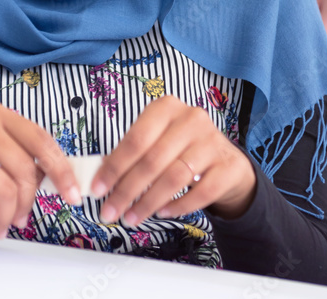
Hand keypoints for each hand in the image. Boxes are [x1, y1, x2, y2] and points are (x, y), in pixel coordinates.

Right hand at [0, 103, 80, 238]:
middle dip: (28, 203)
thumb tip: (64, 182)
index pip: (41, 141)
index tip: (73, 194)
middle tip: (21, 219)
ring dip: (6, 217)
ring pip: (5, 190)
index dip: (61, 171)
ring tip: (0, 224)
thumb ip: (25, 164)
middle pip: (24, 170)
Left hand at [91, 96, 255, 223]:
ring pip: (174, 178)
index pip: (135, 140)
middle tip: (110, 211)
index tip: (97, 189)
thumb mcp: (156, 142)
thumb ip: (131, 156)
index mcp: (166, 108)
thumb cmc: (182, 150)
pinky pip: (200, 192)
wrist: (227, 162)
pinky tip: (162, 212)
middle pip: (152, 160)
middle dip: (126, 190)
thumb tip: (100, 179)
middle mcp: (191, 120)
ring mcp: (212, 142)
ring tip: (131, 217)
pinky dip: (178, 205)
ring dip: (148, 202)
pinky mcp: (228, 167)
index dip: (113, 167)